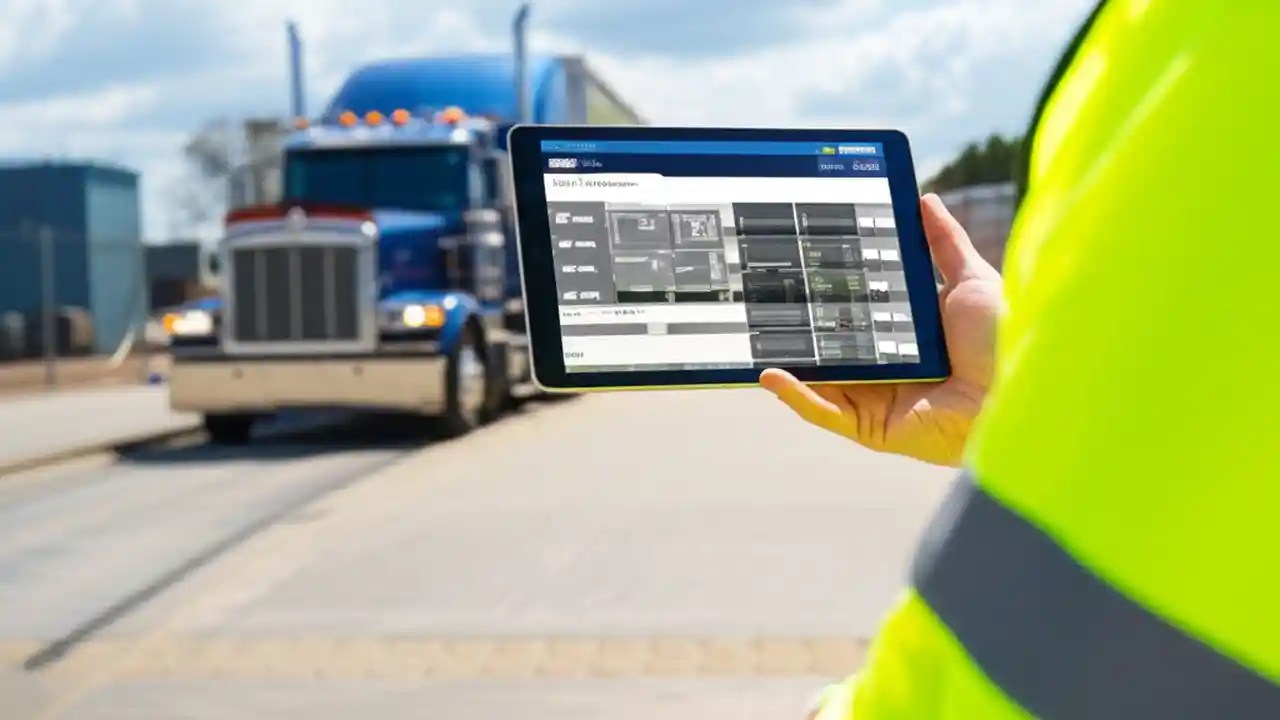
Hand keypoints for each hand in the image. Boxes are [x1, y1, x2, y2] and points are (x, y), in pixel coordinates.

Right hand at [760, 193, 1003, 466]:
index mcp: (908, 338)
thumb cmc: (1004, 339)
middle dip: (798, 328)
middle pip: (832, 349)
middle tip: (765, 299)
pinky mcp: (873, 429)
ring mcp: (878, 401)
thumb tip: (924, 199)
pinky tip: (771, 374)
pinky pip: (826, 412)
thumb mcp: (970, 278)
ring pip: (819, 381)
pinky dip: (796, 396)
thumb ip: (943, 243)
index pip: (858, 316)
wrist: (1020, 389)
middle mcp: (889, 371)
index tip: (801, 269)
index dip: (829, 296)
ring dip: (786, 361)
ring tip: (755, 335)